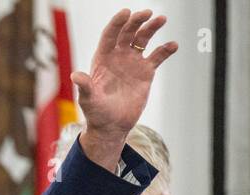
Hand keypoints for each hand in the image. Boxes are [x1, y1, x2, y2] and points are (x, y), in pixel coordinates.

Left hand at [74, 9, 177, 168]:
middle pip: (128, 32)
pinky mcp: (146, 72)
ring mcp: (132, 62)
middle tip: (147, 13)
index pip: (110, 35)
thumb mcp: (88, 100)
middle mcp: (118, 56)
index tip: (126, 12)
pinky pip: (157, 56)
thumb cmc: (96, 113)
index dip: (117, 23)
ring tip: (161, 19)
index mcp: (103, 59)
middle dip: (136, 21)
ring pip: (143, 39)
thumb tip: (75, 76)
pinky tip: (173, 45)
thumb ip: (85, 86)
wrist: (112, 126)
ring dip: (152, 28)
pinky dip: (165, 50)